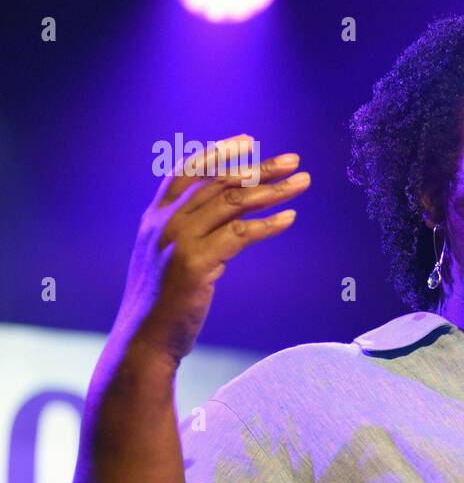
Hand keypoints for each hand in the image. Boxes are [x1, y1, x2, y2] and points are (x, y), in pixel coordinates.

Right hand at [113, 134, 309, 364]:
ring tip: (302, 182)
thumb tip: (232, 223)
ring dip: (273, 190)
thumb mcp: (170, 260)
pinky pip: (240, 234)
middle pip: (219, 182)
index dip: (219, 153)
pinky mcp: (195, 262)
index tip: (249, 141)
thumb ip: (194, 236)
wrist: (143, 341)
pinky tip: (290, 218)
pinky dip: (268, 224)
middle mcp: (165, 222)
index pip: (187, 172)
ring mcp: (179, 240)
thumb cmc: (162, 305)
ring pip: (233, 203)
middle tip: (293, 160)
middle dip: (259, 168)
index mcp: (156, 218)